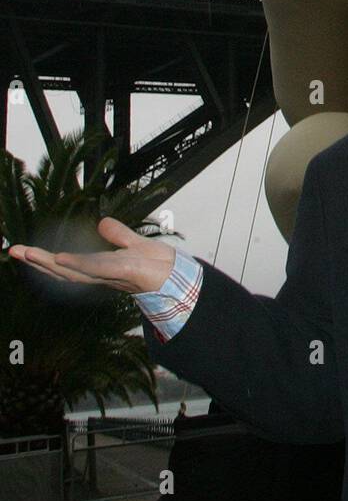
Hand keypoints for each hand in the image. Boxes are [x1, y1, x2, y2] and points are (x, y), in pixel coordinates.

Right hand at [7, 217, 175, 293]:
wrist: (179, 277)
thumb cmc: (158, 265)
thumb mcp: (134, 243)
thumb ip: (118, 234)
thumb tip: (103, 223)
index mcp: (99, 269)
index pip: (66, 264)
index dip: (44, 259)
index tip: (24, 251)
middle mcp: (100, 275)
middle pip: (62, 269)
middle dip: (36, 261)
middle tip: (13, 251)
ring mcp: (108, 275)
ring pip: (72, 270)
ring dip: (48, 262)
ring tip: (26, 253)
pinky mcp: (121, 271)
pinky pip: (95, 268)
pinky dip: (76, 264)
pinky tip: (59, 259)